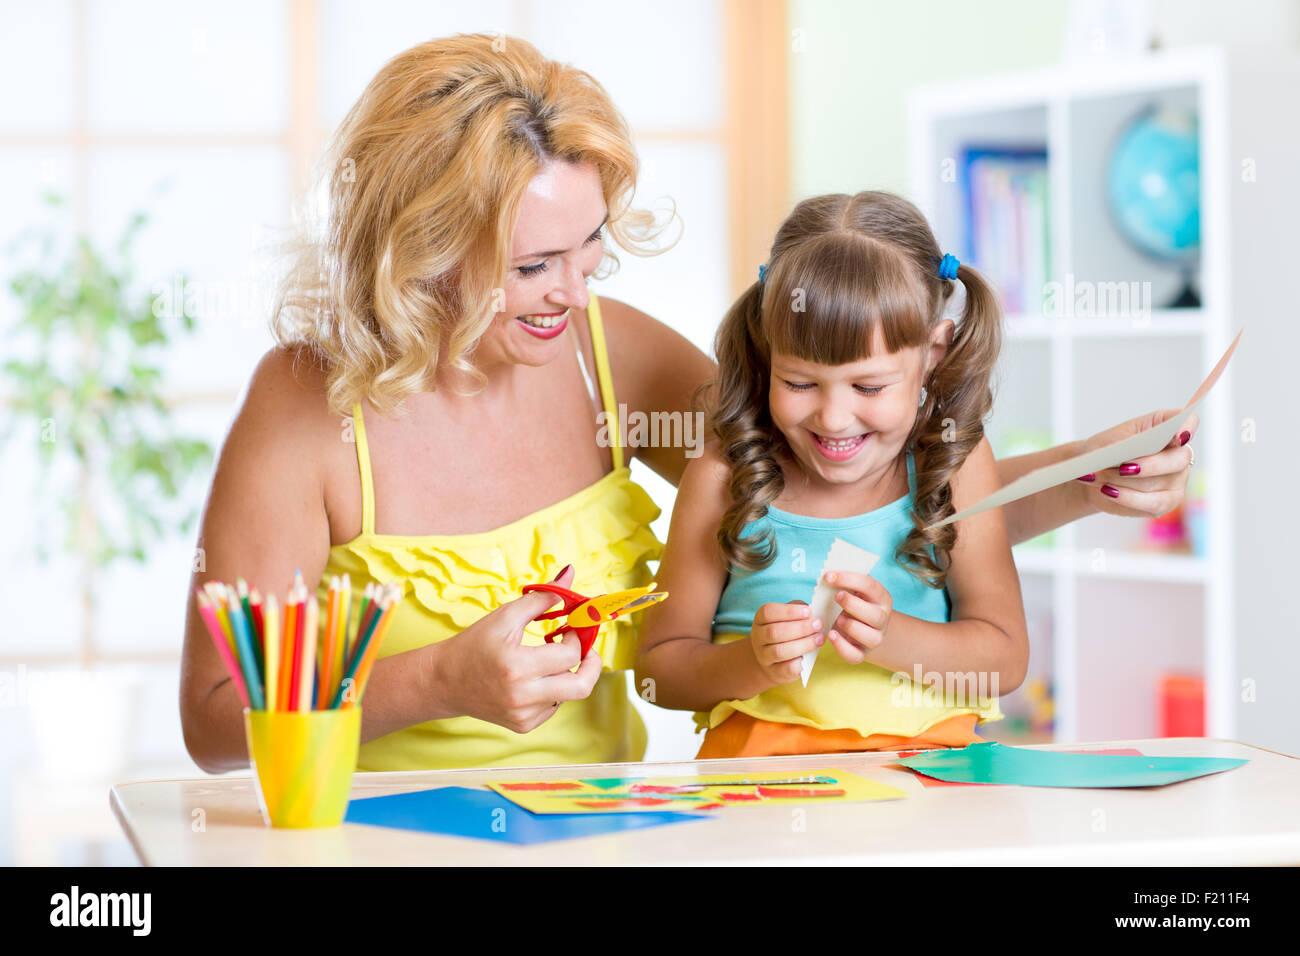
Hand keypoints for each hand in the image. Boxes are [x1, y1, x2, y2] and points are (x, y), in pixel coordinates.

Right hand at [432, 564, 602, 732]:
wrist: (444, 681)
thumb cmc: (474, 644)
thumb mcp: (505, 616)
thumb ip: (541, 596)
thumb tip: (569, 573)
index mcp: (516, 667)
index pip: (569, 655)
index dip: (577, 638)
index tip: (569, 629)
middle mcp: (521, 697)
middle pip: (581, 686)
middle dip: (591, 664)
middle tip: (584, 650)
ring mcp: (523, 715)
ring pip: (568, 695)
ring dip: (566, 674)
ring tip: (548, 660)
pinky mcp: (523, 726)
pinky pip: (554, 707)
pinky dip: (553, 690)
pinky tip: (534, 679)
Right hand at [749, 600, 823, 684]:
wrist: (773, 661)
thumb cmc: (785, 633)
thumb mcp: (787, 618)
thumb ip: (798, 612)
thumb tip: (812, 612)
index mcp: (760, 620)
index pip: (768, 612)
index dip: (788, 611)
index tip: (808, 611)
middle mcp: (758, 638)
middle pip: (774, 632)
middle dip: (800, 628)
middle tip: (818, 625)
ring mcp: (763, 656)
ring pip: (780, 651)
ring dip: (803, 644)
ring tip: (819, 639)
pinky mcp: (774, 672)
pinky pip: (787, 668)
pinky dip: (801, 661)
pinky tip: (811, 655)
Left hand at [822, 571, 891, 663]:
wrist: (868, 629)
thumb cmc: (857, 604)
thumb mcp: (856, 590)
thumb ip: (846, 582)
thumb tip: (829, 573)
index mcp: (881, 598)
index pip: (870, 586)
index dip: (849, 579)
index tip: (829, 576)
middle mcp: (881, 619)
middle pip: (875, 615)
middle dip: (853, 604)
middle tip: (837, 596)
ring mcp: (874, 638)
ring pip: (870, 637)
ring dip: (851, 626)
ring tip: (837, 618)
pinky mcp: (862, 653)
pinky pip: (854, 655)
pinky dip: (841, 647)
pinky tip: (831, 635)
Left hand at [1075, 408, 1197, 517]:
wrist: (1093, 473)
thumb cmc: (1106, 450)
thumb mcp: (1109, 440)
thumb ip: (1125, 443)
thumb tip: (1133, 451)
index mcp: (1166, 428)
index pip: (1189, 422)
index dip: (1188, 426)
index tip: (1180, 435)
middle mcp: (1178, 454)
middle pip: (1179, 459)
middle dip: (1149, 465)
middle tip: (1122, 468)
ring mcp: (1177, 479)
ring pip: (1160, 483)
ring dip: (1126, 482)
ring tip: (1101, 478)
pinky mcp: (1167, 502)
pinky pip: (1154, 504)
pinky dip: (1128, 498)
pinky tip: (1110, 491)